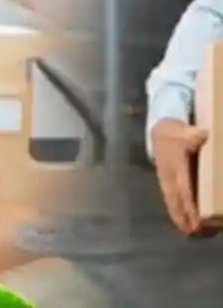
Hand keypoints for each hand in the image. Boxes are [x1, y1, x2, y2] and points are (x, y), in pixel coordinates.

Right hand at [150, 118, 211, 234]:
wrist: (160, 133)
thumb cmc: (176, 134)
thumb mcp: (185, 131)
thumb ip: (193, 134)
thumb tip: (203, 135)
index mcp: (175, 165)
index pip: (183, 187)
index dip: (189, 202)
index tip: (197, 216)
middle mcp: (169, 177)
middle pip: (177, 200)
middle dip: (187, 216)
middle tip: (197, 231)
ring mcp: (167, 182)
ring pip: (174, 203)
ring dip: (182, 219)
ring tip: (194, 234)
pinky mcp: (167, 185)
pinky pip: (171, 201)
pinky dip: (177, 214)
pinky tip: (184, 225)